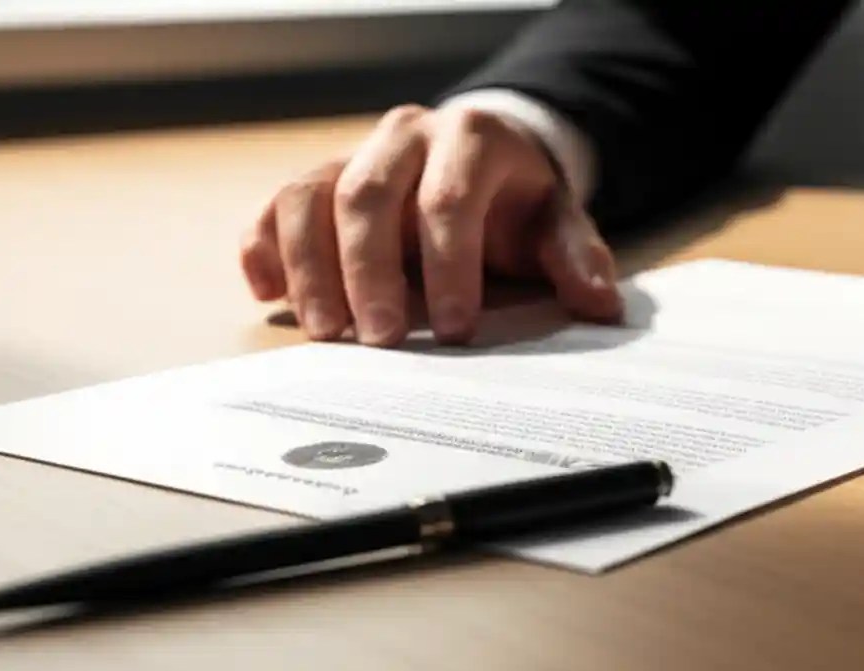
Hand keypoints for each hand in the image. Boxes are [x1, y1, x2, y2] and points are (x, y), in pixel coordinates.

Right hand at [239, 104, 621, 345]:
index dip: (450, 268)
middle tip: (381, 342)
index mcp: (469, 139)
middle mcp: (403, 136)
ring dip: (309, 268)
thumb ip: (576, 258)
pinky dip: (262, 248)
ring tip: (326, 333)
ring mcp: (352, 154)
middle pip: (367, 195)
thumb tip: (600, 305)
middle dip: (369, 272)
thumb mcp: (556, 222)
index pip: (449, 200)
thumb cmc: (516, 202)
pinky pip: (274, 205)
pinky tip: (268, 296)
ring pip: (308, 196)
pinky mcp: (317, 181)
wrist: (481, 158)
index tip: (455, 331)